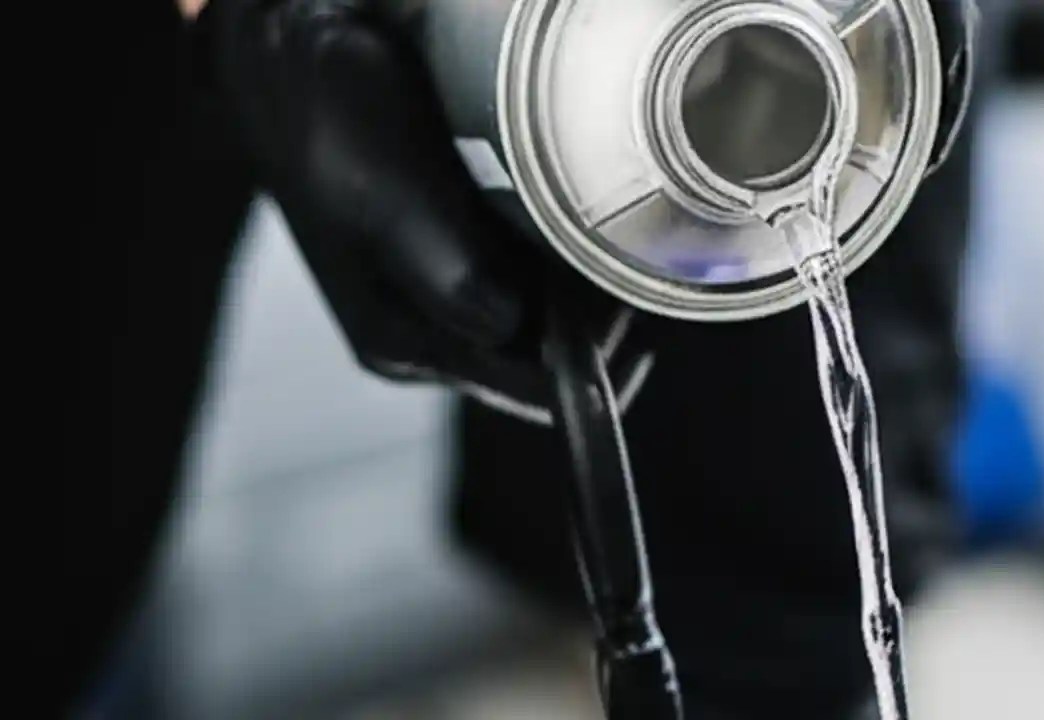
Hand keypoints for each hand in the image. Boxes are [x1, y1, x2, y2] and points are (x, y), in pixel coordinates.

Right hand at [201, 0, 651, 422]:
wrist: (289, 58)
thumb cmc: (326, 115)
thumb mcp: (379, 186)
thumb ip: (443, 266)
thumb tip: (510, 327)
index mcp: (404, 340)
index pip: (534, 391)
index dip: (596, 353)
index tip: (625, 288)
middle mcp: (426, 335)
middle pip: (546, 359)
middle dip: (593, 309)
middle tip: (613, 237)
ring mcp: (440, 302)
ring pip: (544, 318)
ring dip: (579, 277)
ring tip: (588, 214)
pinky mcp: (452, 263)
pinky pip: (530, 277)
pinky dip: (558, 250)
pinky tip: (554, 203)